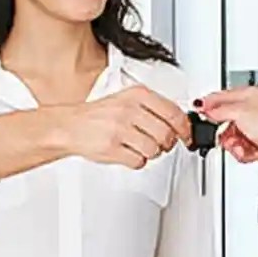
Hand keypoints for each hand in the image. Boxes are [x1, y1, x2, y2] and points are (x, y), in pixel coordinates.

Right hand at [63, 85, 191, 168]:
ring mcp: (120, 129)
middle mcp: (130, 109)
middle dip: (165, 144)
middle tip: (158, 143)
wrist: (70, 126)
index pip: (174, 113)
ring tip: (137, 146)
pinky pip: (139, 161)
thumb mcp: (128, 102)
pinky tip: (127, 152)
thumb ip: (154, 109)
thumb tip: (181, 124)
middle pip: (166, 134)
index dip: (184, 129)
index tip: (187, 136)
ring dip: (150, 153)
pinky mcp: (112, 148)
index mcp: (138, 95)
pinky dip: (136, 161)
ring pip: (154, 150)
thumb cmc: (100, 116)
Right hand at [195, 85, 257, 162]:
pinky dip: (246, 151)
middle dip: (226, 133)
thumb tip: (205, 107)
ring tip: (240, 146)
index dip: (211, 103)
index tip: (200, 110)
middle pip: (230, 120)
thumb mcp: (239, 112)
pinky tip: (249, 151)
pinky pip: (247, 146)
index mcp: (254, 93)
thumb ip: (219, 110)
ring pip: (237, 136)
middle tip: (225, 137)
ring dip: (235, 144)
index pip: (226, 95)